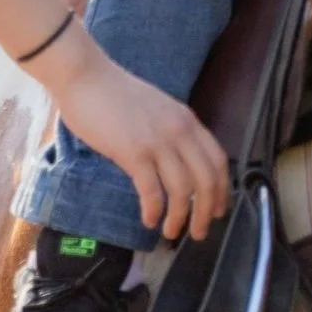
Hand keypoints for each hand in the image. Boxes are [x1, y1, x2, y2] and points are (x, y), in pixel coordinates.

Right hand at [36, 32, 228, 240]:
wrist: (89, 78)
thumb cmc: (117, 96)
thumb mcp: (158, 111)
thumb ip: (171, 132)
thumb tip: (178, 162)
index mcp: (187, 120)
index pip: (218, 159)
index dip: (222, 188)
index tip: (218, 209)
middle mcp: (180, 130)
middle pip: (207, 178)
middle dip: (206, 210)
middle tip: (199, 233)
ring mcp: (158, 141)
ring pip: (183, 189)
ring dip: (180, 217)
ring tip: (172, 233)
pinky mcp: (133, 152)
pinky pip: (152, 190)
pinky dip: (155, 211)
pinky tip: (149, 221)